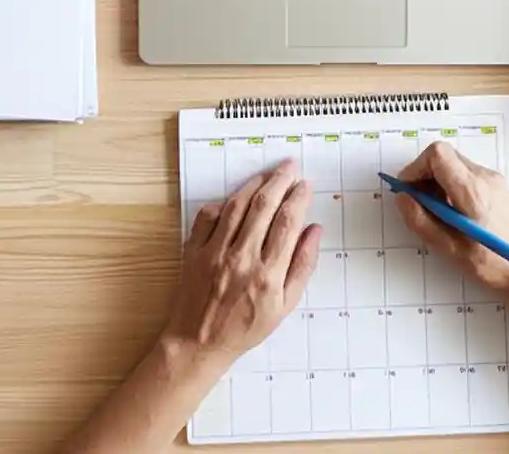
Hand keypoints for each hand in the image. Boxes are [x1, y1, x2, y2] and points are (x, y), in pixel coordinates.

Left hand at [161, 159, 320, 365]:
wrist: (198, 343)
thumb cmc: (244, 328)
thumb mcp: (285, 305)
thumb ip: (303, 266)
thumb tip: (314, 231)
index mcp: (268, 273)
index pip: (288, 222)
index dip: (298, 197)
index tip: (305, 185)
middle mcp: (242, 258)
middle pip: (264, 206)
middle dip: (280, 180)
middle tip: (289, 167)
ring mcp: (215, 252)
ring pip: (237, 205)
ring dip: (254, 185)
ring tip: (267, 174)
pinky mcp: (194, 251)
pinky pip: (207, 217)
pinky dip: (222, 204)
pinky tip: (234, 199)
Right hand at [395, 141, 508, 295]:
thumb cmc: (490, 264)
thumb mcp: (448, 247)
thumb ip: (420, 220)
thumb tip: (402, 198)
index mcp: (472, 190)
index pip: (438, 154)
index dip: (416, 168)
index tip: (408, 189)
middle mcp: (485, 178)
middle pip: (445, 156)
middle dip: (424, 175)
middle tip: (418, 203)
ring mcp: (494, 181)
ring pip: (455, 165)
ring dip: (438, 182)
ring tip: (437, 213)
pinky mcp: (498, 188)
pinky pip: (467, 176)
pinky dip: (452, 187)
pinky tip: (453, 213)